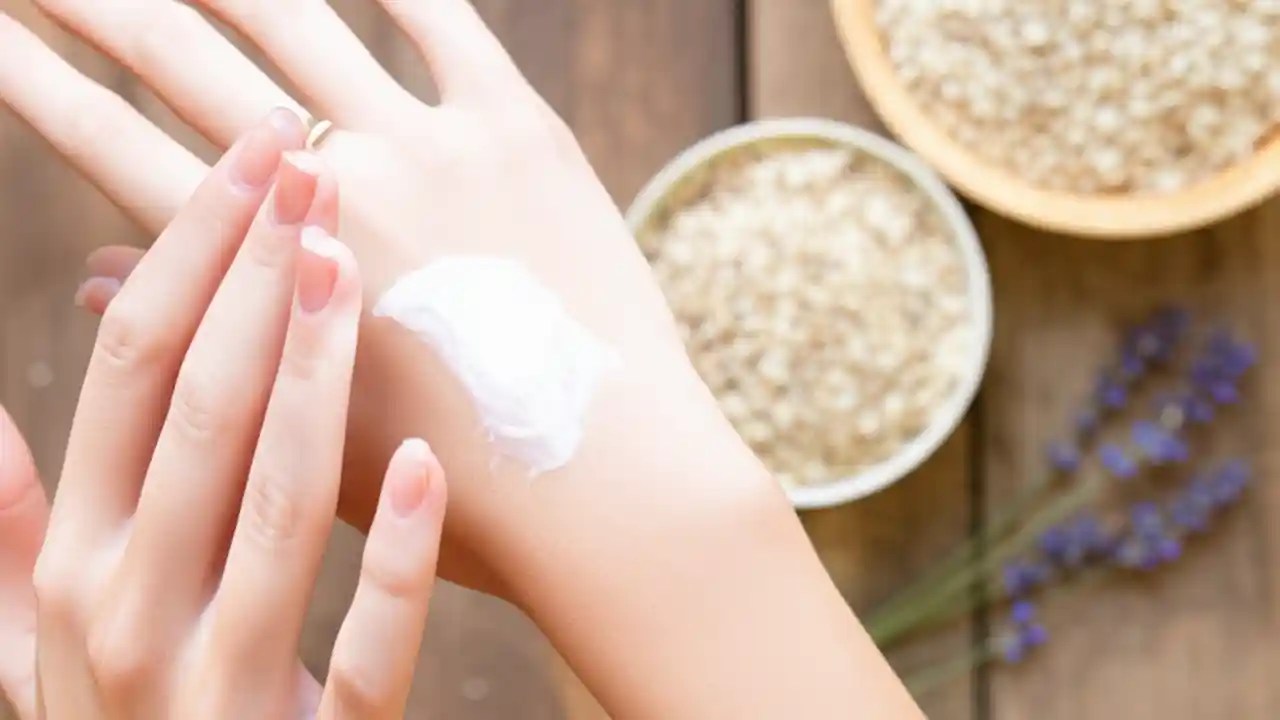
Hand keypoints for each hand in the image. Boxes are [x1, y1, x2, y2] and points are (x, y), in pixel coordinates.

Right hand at [0, 0, 699, 599]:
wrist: (614, 490)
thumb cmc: (461, 497)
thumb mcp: (313, 442)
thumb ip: (213, 351)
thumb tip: (104, 270)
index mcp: (272, 275)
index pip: (114, 153)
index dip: (36, 91)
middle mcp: (339, 189)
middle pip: (179, 62)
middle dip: (93, 8)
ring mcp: (434, 148)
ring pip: (295, 19)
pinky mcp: (524, 134)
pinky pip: (444, 22)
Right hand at [3, 115, 448, 717]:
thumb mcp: (28, 644)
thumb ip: (11, 538)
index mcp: (80, 567)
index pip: (128, 376)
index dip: (189, 257)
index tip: (249, 166)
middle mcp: (135, 616)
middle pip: (202, 413)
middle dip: (257, 282)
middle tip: (310, 170)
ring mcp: (223, 686)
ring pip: (278, 508)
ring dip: (317, 380)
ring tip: (352, 268)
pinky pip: (368, 650)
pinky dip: (400, 559)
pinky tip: (433, 465)